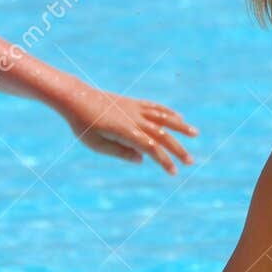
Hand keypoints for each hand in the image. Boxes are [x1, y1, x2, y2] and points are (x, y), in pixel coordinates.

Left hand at [62, 89, 195, 174]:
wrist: (77, 98)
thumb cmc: (84, 125)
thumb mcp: (97, 144)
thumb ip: (120, 152)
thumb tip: (142, 159)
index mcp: (126, 132)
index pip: (151, 149)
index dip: (164, 161)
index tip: (174, 172)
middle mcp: (135, 119)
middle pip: (162, 135)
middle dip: (178, 149)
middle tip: (191, 161)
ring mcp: (136, 109)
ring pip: (164, 117)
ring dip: (181, 126)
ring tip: (195, 133)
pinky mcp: (133, 103)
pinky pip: (155, 107)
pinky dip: (168, 112)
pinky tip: (178, 117)